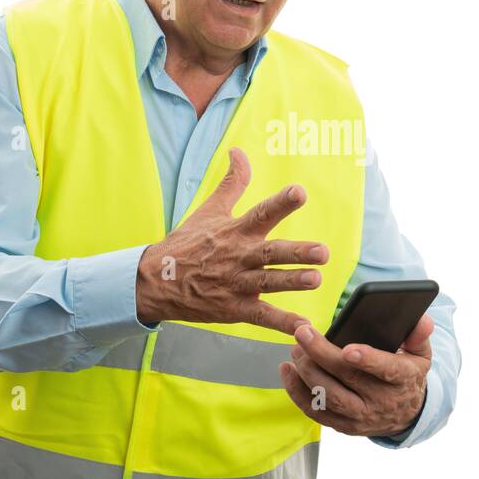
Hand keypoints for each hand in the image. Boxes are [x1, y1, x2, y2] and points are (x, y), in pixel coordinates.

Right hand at [135, 146, 329, 335]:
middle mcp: (239, 256)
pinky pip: (262, 316)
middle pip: (270, 253)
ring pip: (269, 283)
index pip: (261, 212)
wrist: (155, 281)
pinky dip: (282, 323)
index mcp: (235, 231)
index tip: (299, 192)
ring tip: (315, 279)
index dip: (281, 203)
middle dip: (297, 252)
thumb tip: (238, 151)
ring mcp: (237, 284)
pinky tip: (304, 327)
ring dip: (292, 282)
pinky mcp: (234, 308)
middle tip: (322, 251)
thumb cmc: (187, 244)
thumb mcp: (210, 209)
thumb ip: (232, 182)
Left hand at [279, 312, 432, 437]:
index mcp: (402, 379)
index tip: (347, 349)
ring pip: (329, 396)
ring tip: (295, 349)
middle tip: (302, 333)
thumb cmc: (406, 376)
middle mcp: (381, 401)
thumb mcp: (420, 355)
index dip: (367, 359)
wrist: (405, 415)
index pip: (386, 370)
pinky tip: (287, 370)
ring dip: (307, 372)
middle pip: (348, 378)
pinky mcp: (343, 426)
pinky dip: (297, 392)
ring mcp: (361, 417)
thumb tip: (421, 320)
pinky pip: (316, 411)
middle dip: (321, 354)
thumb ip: (418, 335)